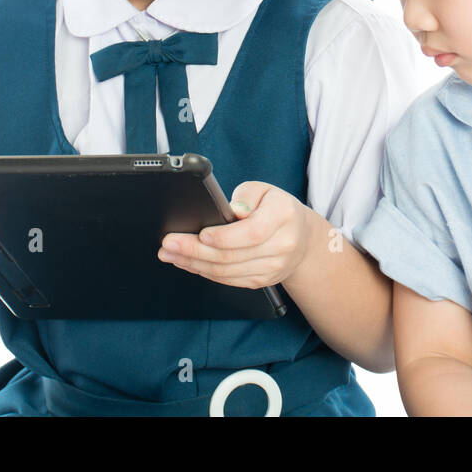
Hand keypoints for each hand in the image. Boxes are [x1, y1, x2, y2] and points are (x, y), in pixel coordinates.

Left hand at [156, 180, 314, 288]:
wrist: (301, 238)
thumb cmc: (277, 209)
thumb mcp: (265, 190)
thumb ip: (247, 196)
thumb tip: (231, 211)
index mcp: (283, 217)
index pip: (251, 233)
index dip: (223, 237)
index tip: (200, 234)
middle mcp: (281, 246)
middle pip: (232, 255)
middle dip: (194, 250)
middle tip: (169, 243)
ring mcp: (272, 267)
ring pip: (226, 271)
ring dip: (193, 263)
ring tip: (170, 253)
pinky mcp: (261, 281)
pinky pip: (228, 280)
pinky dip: (204, 272)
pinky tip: (187, 263)